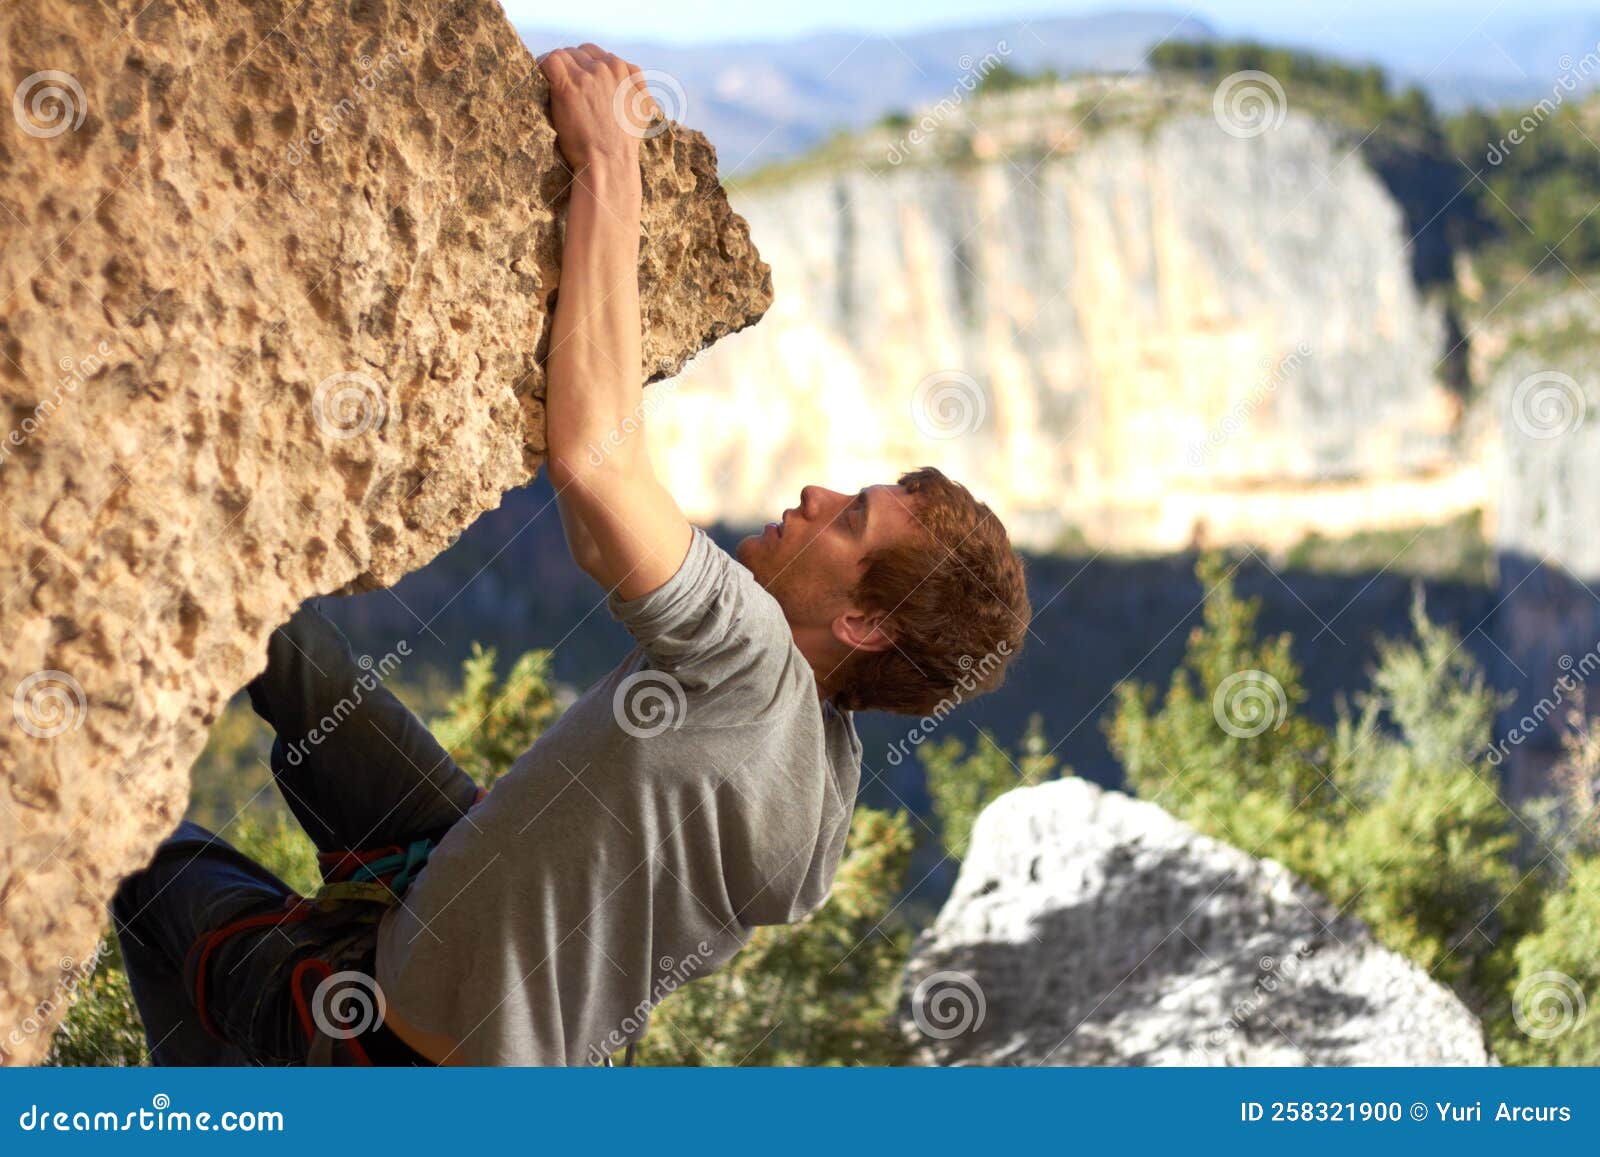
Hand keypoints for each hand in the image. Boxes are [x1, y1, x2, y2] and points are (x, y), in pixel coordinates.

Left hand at [540, 43, 659, 170]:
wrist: (610, 163)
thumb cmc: (624, 145)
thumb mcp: (643, 111)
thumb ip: (637, 88)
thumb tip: (631, 78)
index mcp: (626, 72)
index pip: (600, 55)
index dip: (588, 66)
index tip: (580, 79)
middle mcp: (608, 69)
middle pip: (581, 53)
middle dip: (572, 66)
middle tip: (564, 84)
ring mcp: (588, 76)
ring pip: (564, 55)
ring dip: (557, 67)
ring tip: (551, 83)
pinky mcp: (568, 86)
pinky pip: (550, 61)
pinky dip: (542, 65)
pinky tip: (539, 77)